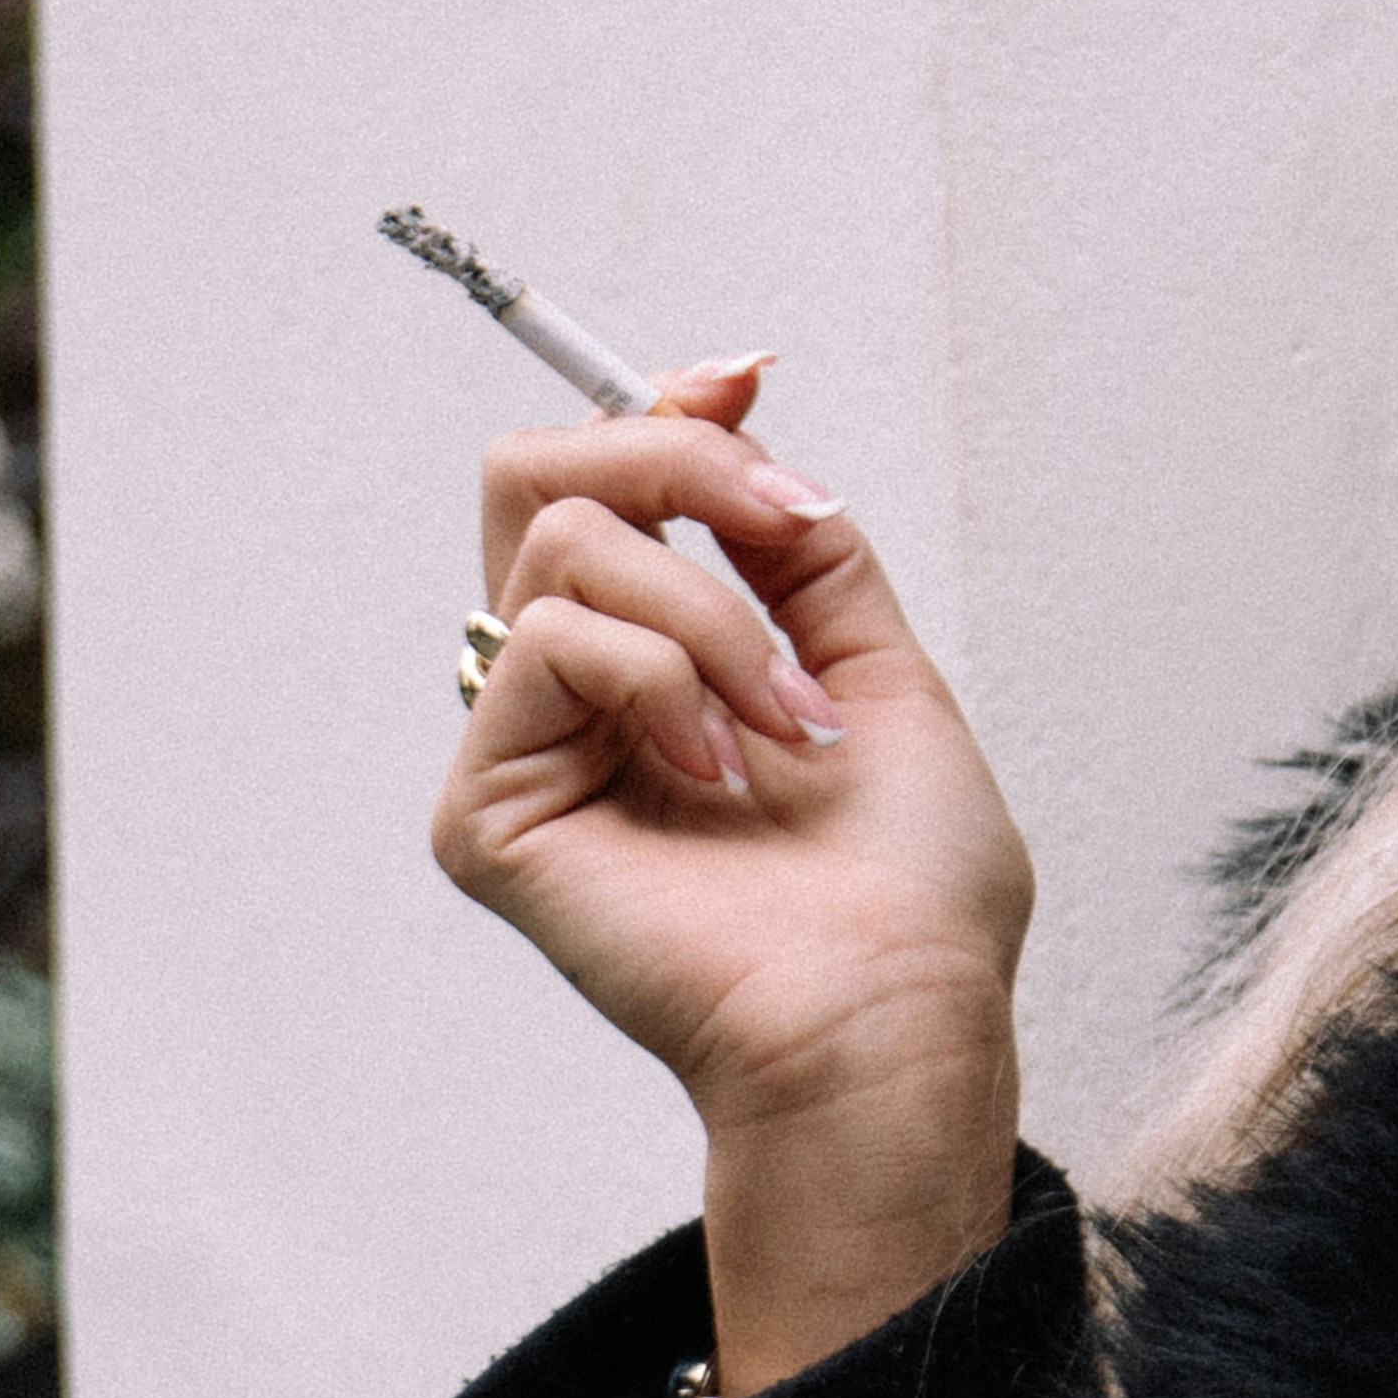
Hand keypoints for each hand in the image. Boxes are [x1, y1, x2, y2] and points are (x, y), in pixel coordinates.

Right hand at [426, 356, 1032, 1382]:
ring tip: (788, 728)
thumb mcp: (881, 671)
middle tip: (784, 524)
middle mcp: (576, 701)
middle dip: (674, 462)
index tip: (748, 381)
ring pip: (567, 548)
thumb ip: (804, 551)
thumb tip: (744, 418)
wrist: (896, 1017)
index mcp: (658, 669)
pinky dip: (667, 681)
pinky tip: (725, 774)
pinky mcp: (489, 812)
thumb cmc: (908, 896)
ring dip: (719, 619)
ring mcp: (525, 753)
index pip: (604, 490)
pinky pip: (553, 644)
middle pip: (536, 479)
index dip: (664, 413)